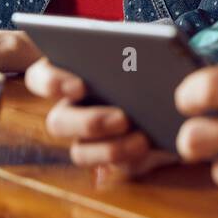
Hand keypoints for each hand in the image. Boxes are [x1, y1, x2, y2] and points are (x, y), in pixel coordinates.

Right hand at [24, 59, 175, 176]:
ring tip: (142, 140)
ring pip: (80, 153)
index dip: (52, 83)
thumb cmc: (152, 59)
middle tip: (123, 118)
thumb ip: (130, 49)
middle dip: (89, 122)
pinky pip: (114, 169)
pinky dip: (133, 160)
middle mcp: (72, 108)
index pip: (39, 78)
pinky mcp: (115, 159)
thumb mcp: (144, 49)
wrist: (177, 86)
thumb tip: (139, 55)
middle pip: (58, 122)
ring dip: (110, 149)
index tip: (80, 85)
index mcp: (67, 73)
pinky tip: (153, 149)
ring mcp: (89, 138)